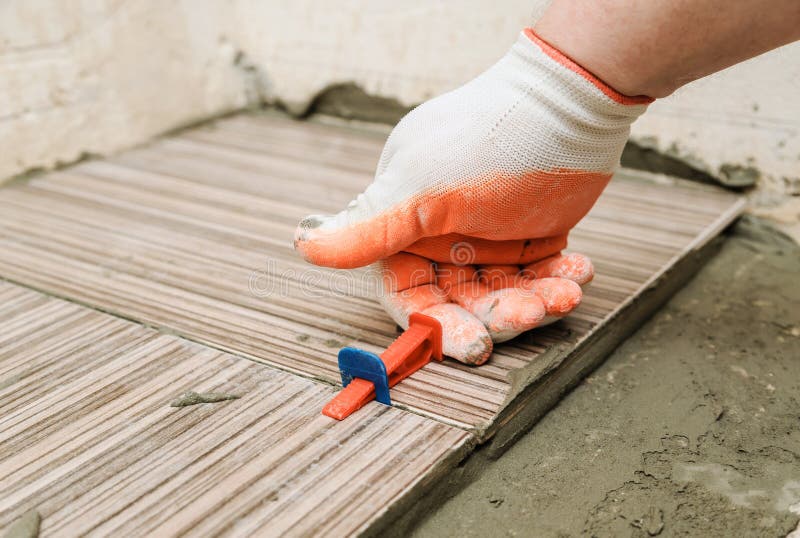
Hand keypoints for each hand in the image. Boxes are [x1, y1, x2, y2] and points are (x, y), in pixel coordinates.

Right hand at [295, 29, 649, 363]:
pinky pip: (538, 275)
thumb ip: (369, 225)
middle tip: (529, 314)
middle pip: (458, 303)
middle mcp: (440, 236)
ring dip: (534, 300)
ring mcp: (485, 237)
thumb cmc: (489, 137)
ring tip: (566, 293)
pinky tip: (579, 272)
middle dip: (495, 316)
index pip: (408, 295)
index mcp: (404, 224)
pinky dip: (558, 280)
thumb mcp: (422, 187)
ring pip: (502, 294)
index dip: (437, 328)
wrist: (569, 99)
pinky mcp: (528, 235)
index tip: (475, 345)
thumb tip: (302, 243)